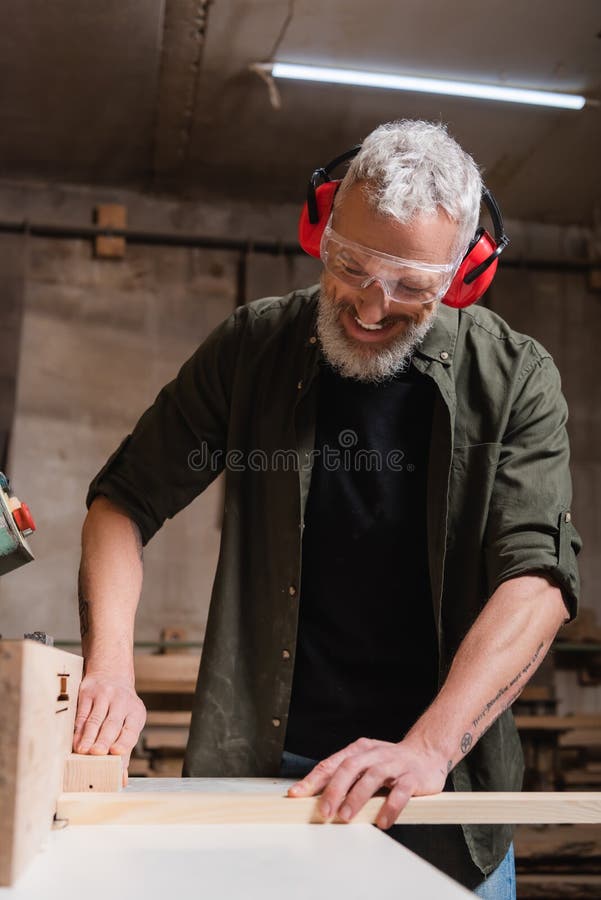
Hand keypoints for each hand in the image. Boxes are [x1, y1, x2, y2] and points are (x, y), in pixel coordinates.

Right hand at [73, 669, 145, 786]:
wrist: (112, 674)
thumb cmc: (121, 708)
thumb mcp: (130, 723)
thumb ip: (125, 751)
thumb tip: (122, 781)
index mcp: (136, 713)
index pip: (131, 729)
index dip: (124, 741)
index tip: (116, 752)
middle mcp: (122, 703)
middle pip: (112, 724)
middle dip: (104, 740)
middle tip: (97, 754)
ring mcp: (104, 696)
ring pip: (95, 719)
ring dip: (88, 736)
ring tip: (82, 751)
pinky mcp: (88, 693)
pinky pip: (82, 713)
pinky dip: (78, 729)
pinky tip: (74, 741)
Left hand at [287, 737, 447, 829]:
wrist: (426, 752)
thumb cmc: (390, 763)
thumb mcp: (365, 764)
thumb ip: (346, 779)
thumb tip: (318, 801)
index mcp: (359, 750)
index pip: (331, 764)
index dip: (312, 780)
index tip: (296, 794)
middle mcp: (374, 754)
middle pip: (350, 767)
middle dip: (334, 790)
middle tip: (324, 811)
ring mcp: (394, 764)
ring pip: (372, 777)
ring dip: (357, 797)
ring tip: (345, 816)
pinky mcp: (412, 777)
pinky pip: (400, 791)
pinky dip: (390, 806)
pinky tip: (382, 821)